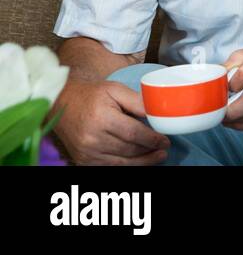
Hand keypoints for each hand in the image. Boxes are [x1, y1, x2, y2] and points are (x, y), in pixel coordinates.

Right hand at [53, 79, 169, 165]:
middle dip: (149, 151)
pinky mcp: (83, 160)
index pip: (133, 133)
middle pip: (128, 150)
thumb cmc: (91, 95)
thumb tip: (156, 113)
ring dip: (141, 162)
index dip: (152, 139)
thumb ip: (136, 101)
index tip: (165, 140)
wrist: (62, 104)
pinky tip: (138, 161)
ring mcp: (86, 152)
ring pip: (121, 162)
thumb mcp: (115, 89)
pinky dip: (125, 165)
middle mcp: (92, 139)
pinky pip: (109, 167)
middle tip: (164, 149)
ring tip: (157, 157)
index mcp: (102, 119)